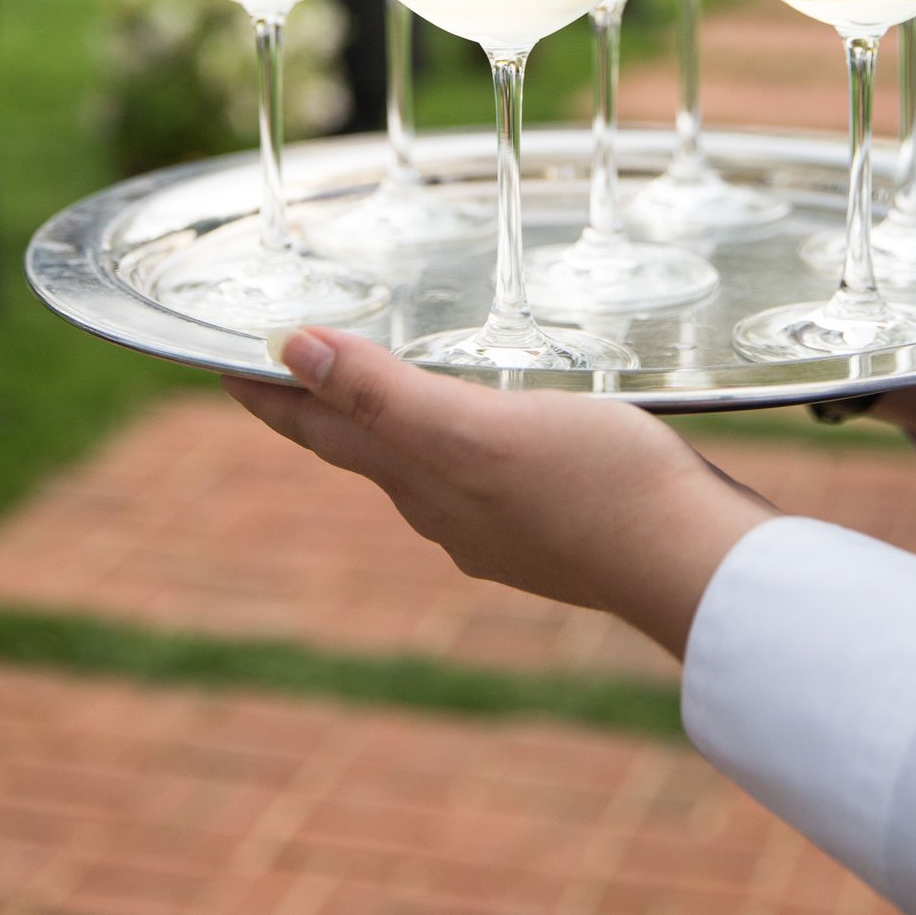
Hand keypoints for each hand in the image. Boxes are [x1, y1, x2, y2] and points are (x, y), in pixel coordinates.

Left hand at [225, 330, 775, 658]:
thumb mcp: (476, 428)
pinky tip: (501, 430)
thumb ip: (385, 393)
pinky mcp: (561, 523)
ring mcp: (507, 527)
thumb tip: (290, 351)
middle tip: (290, 368)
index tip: (222, 365)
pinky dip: (468, 442)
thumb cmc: (591, 487)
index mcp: (422, 482)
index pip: (324, 431)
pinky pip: (490, 476)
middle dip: (326, 408)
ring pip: (429, 466)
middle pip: (367, 449)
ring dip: (397, 425)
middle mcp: (451, 513)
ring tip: (387, 388)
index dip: (272, 396)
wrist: (693, 563)